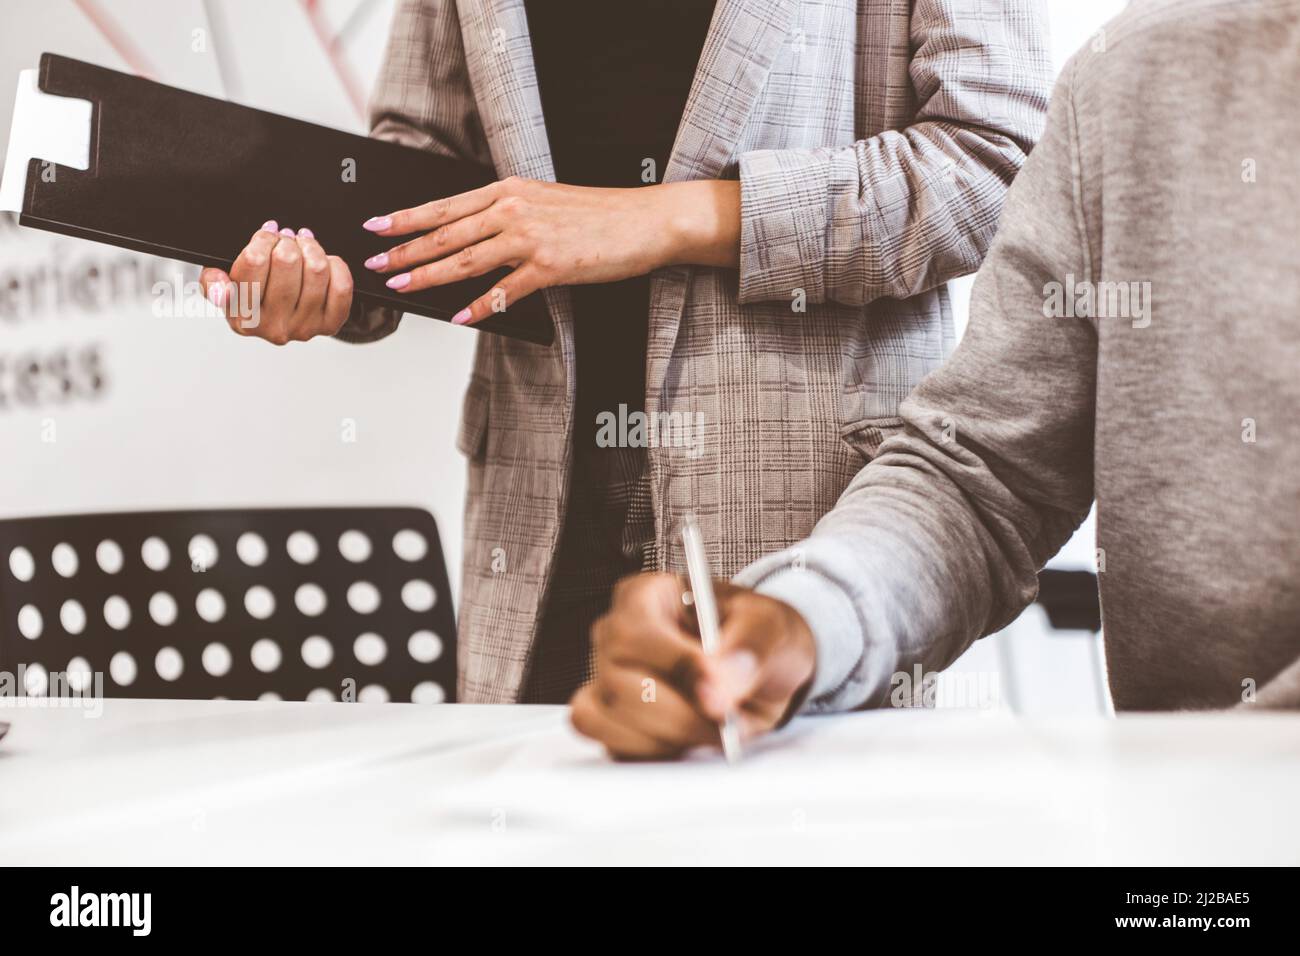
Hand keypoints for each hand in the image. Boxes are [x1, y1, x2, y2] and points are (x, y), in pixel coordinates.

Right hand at [200, 220, 353, 344]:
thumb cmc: (249, 293)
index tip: (266, 234)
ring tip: (303, 245)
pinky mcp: (329, 325)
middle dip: (287, 241)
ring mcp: (304, 328)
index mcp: (242, 318)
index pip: (254, 261)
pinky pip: (342, 286)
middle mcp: (273, 329)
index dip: (263, 239)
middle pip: (287, 261)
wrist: (280, 317)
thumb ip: (212, 282)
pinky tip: (324, 261)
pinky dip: (336, 266)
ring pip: (317, 270)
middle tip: (286, 239)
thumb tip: (221, 291)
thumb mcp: (220, 285)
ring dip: (311, 248)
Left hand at [359, 177, 739, 325]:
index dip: (405, 218)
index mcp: (508, 190)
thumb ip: (508, 214)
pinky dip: (480, 305)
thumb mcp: (546, 201)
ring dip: (428, 276)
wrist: (645, 221)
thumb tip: (472, 234)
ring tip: (402, 288)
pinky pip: (505, 290)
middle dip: (403, 250)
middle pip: (445, 234)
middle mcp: (513, 209)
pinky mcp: (551, 266)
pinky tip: (460, 316)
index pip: (445, 206)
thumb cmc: (599, 215)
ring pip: (466, 260)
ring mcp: (530, 237)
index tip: (375, 226)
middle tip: (374, 264)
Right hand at [569, 572, 816, 760]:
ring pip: (610, 718)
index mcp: (646, 597)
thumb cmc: (758, 639)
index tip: (715, 681)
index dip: (673, 662)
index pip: (632, 630)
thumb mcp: (769, 626)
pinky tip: (690, 739)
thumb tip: (716, 685)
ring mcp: (608, 681)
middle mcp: (615, 637)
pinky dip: (657, 752)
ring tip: (714, 727)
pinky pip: (614, 747)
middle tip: (725, 716)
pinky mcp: (612, 723)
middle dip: (679, 711)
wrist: (767, 677)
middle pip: (618, 682)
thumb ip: (748, 648)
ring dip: (671, 735)